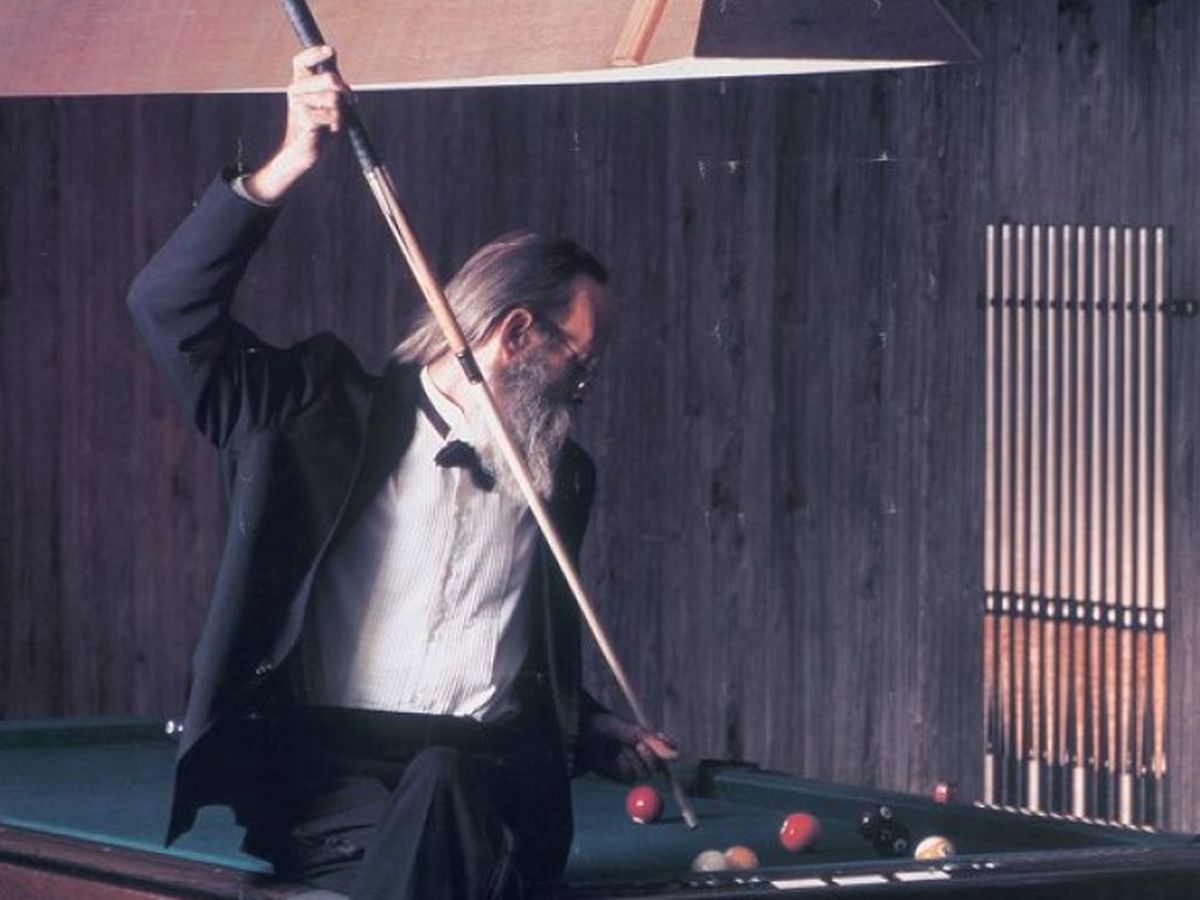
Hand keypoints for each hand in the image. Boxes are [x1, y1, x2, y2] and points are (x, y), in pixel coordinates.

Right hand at [243, 45, 353, 203]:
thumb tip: (336, 64)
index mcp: (300, 83)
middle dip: (346, 90)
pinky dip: (337, 124)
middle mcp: (296, 90)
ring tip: (333, 122)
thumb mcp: (329, 102)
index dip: (315, 53)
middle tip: (351, 101)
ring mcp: (297, 103)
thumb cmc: (320, 128)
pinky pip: (332, 115)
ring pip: (333, 98)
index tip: (331, 50)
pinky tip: (329, 130)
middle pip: (329, 79)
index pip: (302, 61)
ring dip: (341, 112)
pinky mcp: (303, 118)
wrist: (306, 152)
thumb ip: (333, 85)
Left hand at [578, 711, 679, 781]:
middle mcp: (645, 757)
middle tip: (639, 745)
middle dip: (650, 757)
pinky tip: (614, 758)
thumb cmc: (609, 727)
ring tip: (620, 749)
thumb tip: (677, 756)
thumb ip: (654, 744)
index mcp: (650, 742)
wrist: (585, 733)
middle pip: (660, 767)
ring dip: (634, 761)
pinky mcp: (622, 778)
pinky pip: (629, 778)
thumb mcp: (633, 732)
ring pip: (644, 773)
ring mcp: (634, 768)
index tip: (665, 745)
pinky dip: (623, 767)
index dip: (668, 751)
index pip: (669, 750)